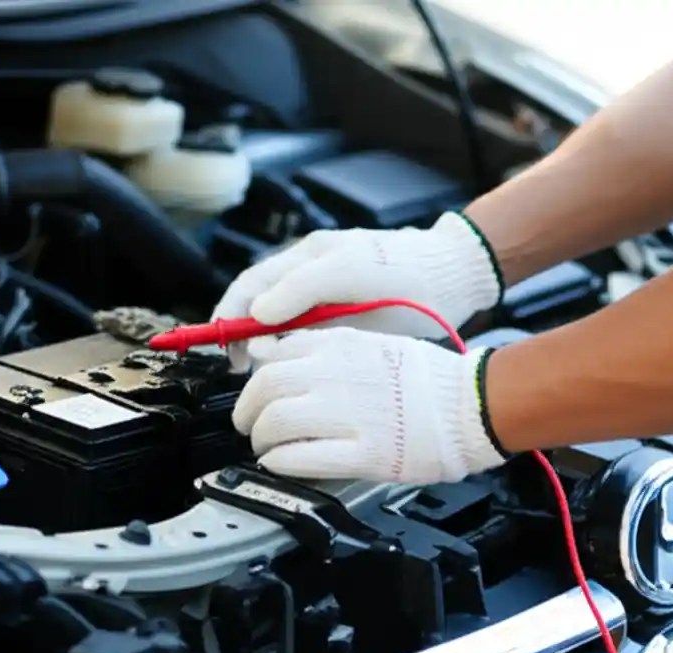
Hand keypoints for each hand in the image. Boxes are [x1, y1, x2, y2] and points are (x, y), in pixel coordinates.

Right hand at [212, 212, 502, 368]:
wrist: (453, 279)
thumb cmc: (402, 267)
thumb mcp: (344, 270)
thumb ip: (297, 289)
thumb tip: (257, 314)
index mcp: (302, 261)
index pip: (247, 287)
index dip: (226, 315)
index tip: (219, 346)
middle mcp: (307, 283)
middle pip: (258, 312)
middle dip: (244, 339)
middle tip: (243, 368)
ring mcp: (324, 306)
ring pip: (280, 334)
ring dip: (270, 353)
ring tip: (270, 371)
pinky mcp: (343, 328)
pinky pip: (306, 346)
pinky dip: (295, 359)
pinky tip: (300, 370)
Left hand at [232, 327, 506, 484]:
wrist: (473, 404)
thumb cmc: (424, 378)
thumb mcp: (367, 344)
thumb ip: (317, 347)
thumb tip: (267, 351)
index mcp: (339, 346)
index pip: (272, 356)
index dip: (254, 379)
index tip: (255, 394)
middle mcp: (338, 376)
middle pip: (265, 389)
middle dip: (247, 411)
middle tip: (249, 424)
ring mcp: (351, 415)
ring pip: (277, 423)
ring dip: (261, 440)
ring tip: (265, 447)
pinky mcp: (365, 454)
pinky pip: (303, 458)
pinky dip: (281, 462)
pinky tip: (280, 463)